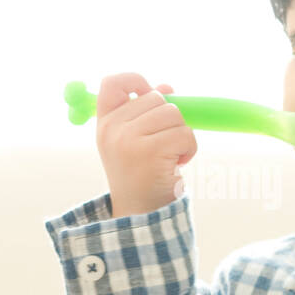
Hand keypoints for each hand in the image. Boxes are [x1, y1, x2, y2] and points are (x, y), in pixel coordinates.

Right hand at [96, 73, 196, 217]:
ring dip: (182, 135)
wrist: (140, 214)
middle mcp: (112, 129)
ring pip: (174, 114)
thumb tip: (168, 86)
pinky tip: (177, 164)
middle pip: (157, 98)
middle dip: (170, 119)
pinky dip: (189, 148)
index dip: (136, 80)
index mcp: (105, 123)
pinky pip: (184, 133)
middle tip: (164, 143)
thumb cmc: (142, 175)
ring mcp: (129, 139)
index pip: (112, 83)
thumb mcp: (134, 141)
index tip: (152, 91)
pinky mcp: (150, 151)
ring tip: (170, 156)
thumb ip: (146, 112)